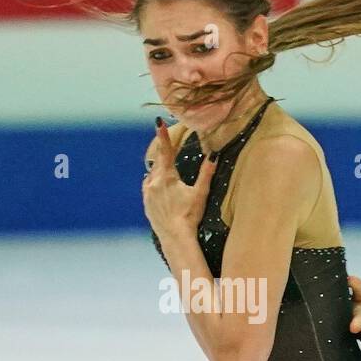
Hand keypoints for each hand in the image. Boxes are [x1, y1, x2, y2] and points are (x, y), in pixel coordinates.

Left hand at [142, 118, 216, 245]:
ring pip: (151, 175)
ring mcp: (148, 194)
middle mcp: (154, 183)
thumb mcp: (200, 194)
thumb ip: (206, 173)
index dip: (163, 136)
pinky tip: (158, 186)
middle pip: (158, 162)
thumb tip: (214, 155)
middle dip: (163, 154)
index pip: (165, 151)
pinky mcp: (146, 204)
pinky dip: (153, 183)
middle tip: (168, 146)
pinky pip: (148, 187)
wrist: (175, 238)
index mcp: (167, 177)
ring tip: (166, 170)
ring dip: (158, 170)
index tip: (158, 122)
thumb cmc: (190, 216)